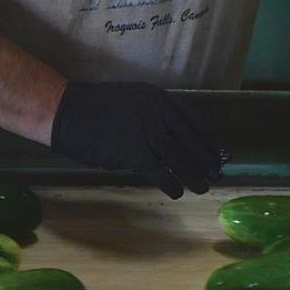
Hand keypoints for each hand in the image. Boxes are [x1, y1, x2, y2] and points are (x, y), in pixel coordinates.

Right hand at [50, 82, 227, 198]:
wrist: (66, 111)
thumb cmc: (96, 108)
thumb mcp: (132, 100)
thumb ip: (154, 114)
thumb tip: (174, 138)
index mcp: (158, 98)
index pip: (195, 121)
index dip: (211, 140)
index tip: (222, 154)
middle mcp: (156, 112)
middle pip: (190, 140)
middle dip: (206, 159)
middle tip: (217, 174)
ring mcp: (144, 131)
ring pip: (178, 157)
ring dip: (194, 174)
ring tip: (204, 186)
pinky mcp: (131, 151)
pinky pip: (158, 171)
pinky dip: (171, 183)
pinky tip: (178, 192)